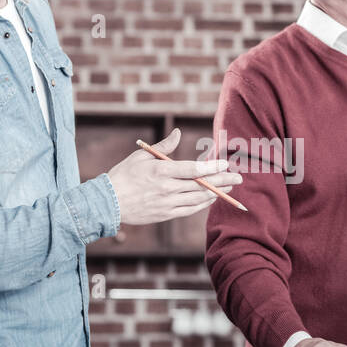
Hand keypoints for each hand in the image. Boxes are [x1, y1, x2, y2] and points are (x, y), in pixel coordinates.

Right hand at [106, 128, 241, 224]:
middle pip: (201, 185)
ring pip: (198, 199)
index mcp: (161, 171)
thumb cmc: (123, 175)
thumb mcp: (141, 156)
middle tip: (238, 178)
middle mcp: (167, 189)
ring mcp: (167, 203)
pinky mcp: (166, 214)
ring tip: (230, 188)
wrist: (107, 203)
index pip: (193, 170)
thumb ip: (163, 146)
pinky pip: (190, 209)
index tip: (225, 164)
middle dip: (222, 181)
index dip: (212, 168)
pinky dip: (203, 204)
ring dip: (216, 193)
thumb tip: (178, 133)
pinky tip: (212, 198)